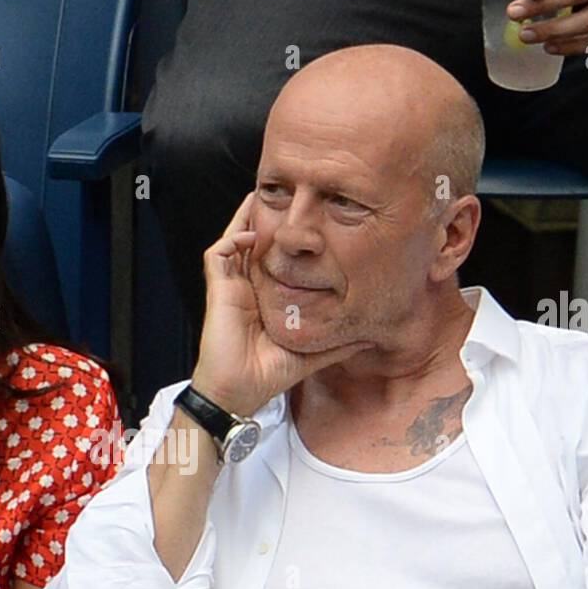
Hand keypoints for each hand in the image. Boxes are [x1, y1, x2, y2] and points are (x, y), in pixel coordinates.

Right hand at [190, 192, 372, 416]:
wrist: (239, 391)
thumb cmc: (268, 375)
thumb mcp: (311, 354)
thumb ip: (337, 344)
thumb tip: (370, 337)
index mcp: (267, 299)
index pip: (276, 261)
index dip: (288, 243)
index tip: (309, 226)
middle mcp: (248, 288)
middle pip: (255, 244)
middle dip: (267, 221)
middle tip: (287, 199)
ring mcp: (231, 287)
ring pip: (235, 241)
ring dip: (247, 220)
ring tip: (265, 197)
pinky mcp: (218, 290)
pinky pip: (218, 255)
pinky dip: (232, 239)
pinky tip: (252, 233)